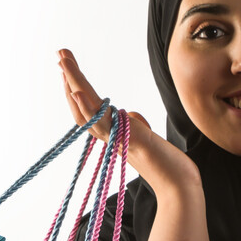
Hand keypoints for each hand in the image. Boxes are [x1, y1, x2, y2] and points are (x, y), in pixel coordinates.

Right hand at [58, 49, 201, 194]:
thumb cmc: (167, 165)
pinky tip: (78, 92)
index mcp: (113, 134)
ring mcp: (117, 139)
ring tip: (63, 62)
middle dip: (70, 79)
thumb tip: (129, 114)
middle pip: (81, 107)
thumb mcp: (149, 137)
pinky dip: (88, 109)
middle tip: (60, 53)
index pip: (87, 110)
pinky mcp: (130, 141)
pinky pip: (103, 125)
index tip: (67, 67)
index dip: (75, 90)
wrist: (180, 187)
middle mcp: (110, 137)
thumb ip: (136, 124)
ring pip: (87, 112)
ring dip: (74, 85)